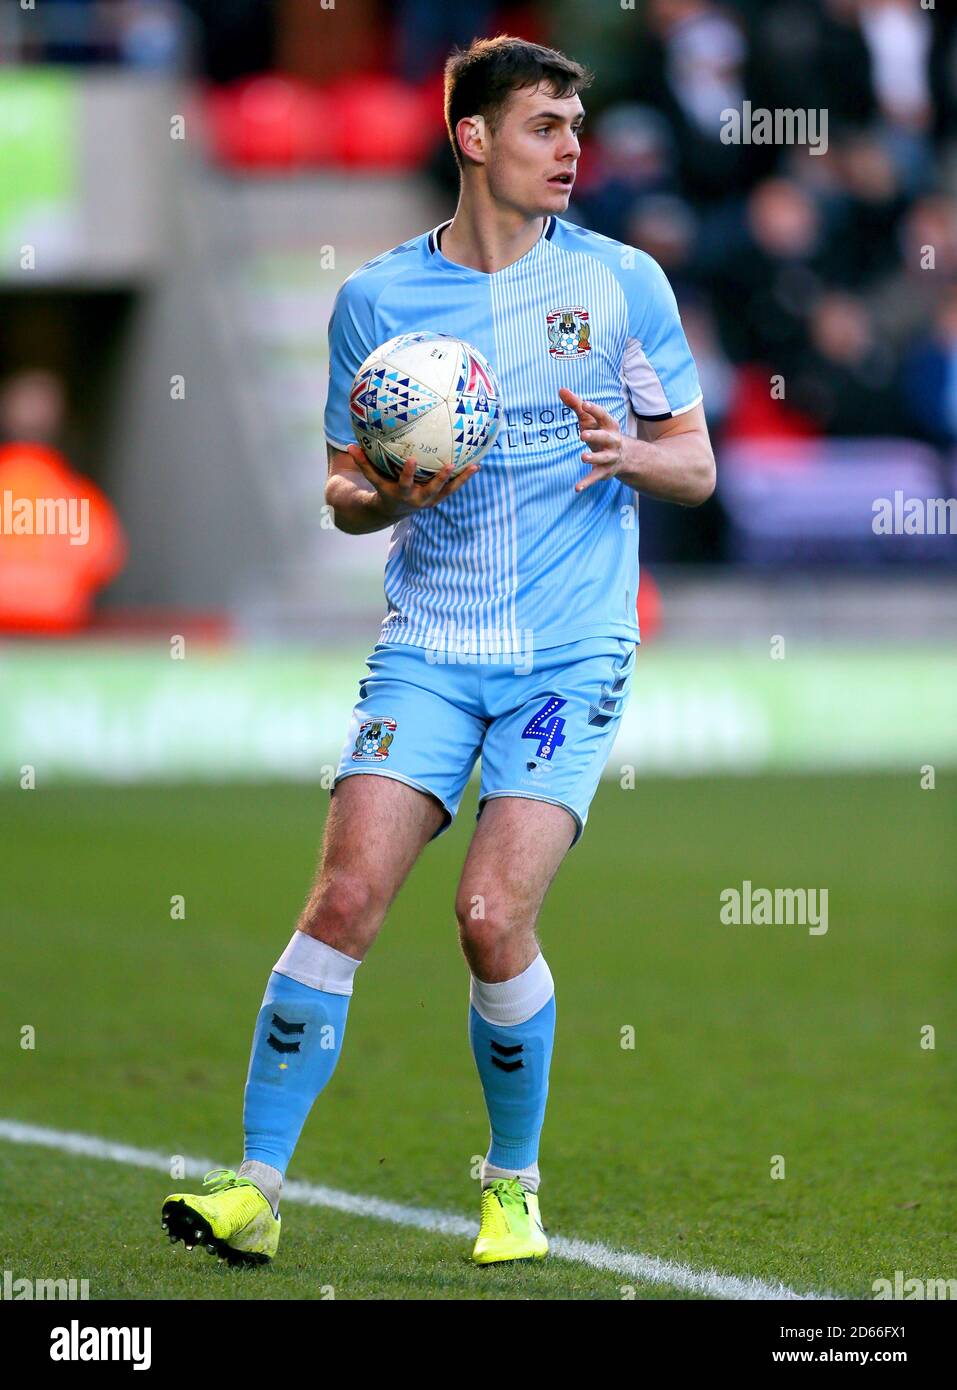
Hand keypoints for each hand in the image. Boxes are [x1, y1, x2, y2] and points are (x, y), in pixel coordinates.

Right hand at [345, 443, 479, 516]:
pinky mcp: (440, 498)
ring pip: (447, 490)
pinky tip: (476, 464)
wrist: (395, 509)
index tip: (412, 459)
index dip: (407, 473)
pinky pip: (454, 488)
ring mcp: (431, 499)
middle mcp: (418, 499)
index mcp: (401, 493)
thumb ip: (363, 462)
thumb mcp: (374, 478)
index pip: (404, 483)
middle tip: (448, 465)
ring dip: (460, 479)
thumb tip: (350, 445)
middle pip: (430, 489)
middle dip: (439, 479)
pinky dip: (464, 478)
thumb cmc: (384, 488)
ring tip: (473, 466)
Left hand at [559, 388, 624, 492]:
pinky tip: (577, 488)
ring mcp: (609, 457)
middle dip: (595, 436)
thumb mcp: (590, 419)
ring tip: (583, 458)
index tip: (584, 404)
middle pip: (605, 437)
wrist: (624, 457)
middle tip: (583, 434)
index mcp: (609, 425)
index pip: (603, 415)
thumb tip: (561, 389)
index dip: (594, 410)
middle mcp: (612, 441)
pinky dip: (586, 483)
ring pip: (602, 458)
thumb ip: (576, 405)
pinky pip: (595, 478)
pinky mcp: (604, 472)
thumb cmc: (601, 432)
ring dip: (593, 458)